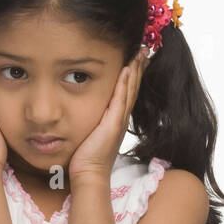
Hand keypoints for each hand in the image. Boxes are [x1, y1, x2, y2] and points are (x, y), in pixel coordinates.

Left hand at [68, 53, 143, 179]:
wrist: (88, 174)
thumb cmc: (85, 158)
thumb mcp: (89, 134)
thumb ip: (89, 121)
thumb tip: (80, 112)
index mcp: (116, 119)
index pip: (127, 91)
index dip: (133, 74)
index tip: (137, 59)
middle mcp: (120, 117)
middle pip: (133, 87)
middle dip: (138, 67)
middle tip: (143, 50)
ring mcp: (118, 120)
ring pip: (130, 89)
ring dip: (135, 70)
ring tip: (140, 54)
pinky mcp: (113, 123)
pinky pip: (120, 99)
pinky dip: (125, 83)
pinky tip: (127, 69)